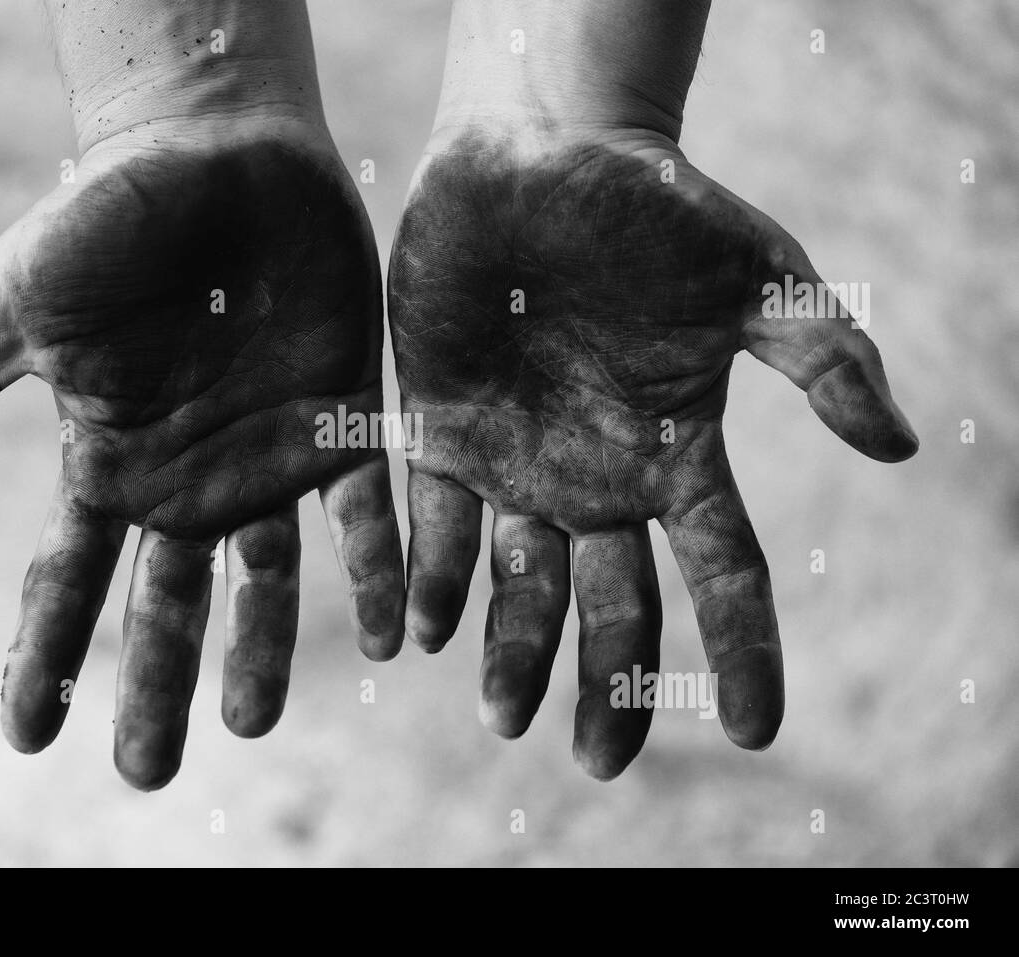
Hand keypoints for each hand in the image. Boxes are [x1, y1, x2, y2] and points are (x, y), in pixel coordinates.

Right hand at [0, 1, 403, 789]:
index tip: (27, 736)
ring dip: (263, 649)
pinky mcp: (341, 418)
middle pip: (169, 602)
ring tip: (253, 720)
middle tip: (147, 772)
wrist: (213, 152)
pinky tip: (402, 636)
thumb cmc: (105, 221)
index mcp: (111, 459)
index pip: (69, 578)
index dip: (44, 655)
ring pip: (270, 578)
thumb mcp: (17, 305)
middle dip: (157, 682)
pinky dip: (384, 571)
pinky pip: (367, 511)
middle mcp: (190, 476)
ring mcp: (267, 455)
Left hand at [388, 101, 915, 776]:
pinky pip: (432, 527)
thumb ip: (823, 356)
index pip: (724, 574)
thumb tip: (900, 449)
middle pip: (612, 607)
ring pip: (518, 585)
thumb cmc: (652, 206)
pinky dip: (429, 582)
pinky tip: (422, 636)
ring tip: (502, 714)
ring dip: (511, 651)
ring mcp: (515, 462)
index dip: (742, 652)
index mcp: (676, 453)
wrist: (536, 155)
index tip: (752, 731)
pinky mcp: (439, 433)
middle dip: (606, 683)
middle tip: (596, 763)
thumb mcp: (754, 275)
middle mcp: (595, 476)